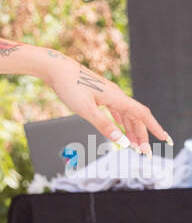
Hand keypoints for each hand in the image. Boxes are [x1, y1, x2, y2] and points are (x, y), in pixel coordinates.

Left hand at [42, 54, 171, 156]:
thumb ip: (104, 125)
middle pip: (136, 118)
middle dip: (142, 135)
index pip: (142, 115)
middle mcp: (116, 95)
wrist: (58, 70)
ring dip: (132, 131)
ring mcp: (109, 95)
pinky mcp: (101, 95)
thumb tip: (123, 141)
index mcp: (116, 97)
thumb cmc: (70, 87)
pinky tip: (123, 131)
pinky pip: (117, 112)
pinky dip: (122, 123)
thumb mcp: (86, 110)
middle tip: (144, 152)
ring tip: (135, 146)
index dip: (154, 128)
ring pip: (127, 115)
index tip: (164, 139)